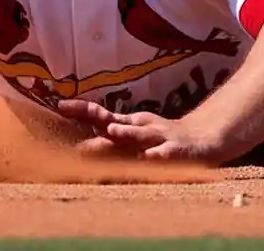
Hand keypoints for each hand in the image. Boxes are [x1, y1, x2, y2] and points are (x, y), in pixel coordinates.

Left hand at [56, 99, 231, 163]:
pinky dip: (158, 155)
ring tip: (113, 130)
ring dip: (127, 132)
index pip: (100, 115)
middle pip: (114, 121)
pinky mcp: (177, 151)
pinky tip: (150, 157)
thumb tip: (79, 144)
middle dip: (94, 117)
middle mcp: (141, 128)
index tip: (59, 104)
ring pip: (141, 134)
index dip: (81, 109)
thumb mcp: (136, 134)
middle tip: (73, 114)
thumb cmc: (161, 140)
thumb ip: (111, 138)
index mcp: (129, 124)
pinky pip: (166, 154)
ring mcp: (159, 138)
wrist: (204, 139)